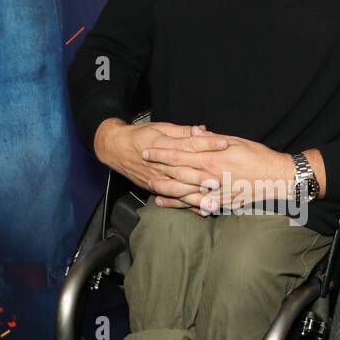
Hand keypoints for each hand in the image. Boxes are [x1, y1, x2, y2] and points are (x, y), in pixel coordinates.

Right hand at [96, 121, 229, 203]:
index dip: (207, 144)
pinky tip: (201, 211)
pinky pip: (173, 199)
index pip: (189, 144)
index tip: (224, 144)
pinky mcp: (155, 188)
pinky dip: (187, 206)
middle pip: (185, 171)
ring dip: (196, 197)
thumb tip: (201, 130)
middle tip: (220, 181)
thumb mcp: (160, 128)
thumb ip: (182, 132)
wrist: (115, 148)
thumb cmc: (140, 136)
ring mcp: (158, 179)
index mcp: (164, 146)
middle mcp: (161, 165)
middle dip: (203, 177)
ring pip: (179, 189)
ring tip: (212, 202)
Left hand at [140, 132, 293, 213]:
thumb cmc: (258, 156)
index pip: (180, 154)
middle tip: (141, 164)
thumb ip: (212, 140)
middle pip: (178, 172)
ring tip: (151, 186)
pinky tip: (171, 204)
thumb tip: (194, 133)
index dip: (162, 152)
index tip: (147, 150)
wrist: (276, 177)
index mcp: (212, 158)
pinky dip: (183, 204)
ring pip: (184, 191)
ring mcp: (215, 191)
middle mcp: (211, 176)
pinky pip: (197, 205)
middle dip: (158, 168)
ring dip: (165, 189)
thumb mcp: (235, 141)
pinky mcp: (221, 203)